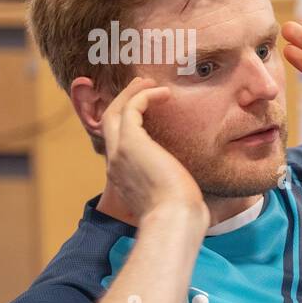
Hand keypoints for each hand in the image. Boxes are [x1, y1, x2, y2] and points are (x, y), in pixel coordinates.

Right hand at [100, 77, 206, 225]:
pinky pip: (131, 108)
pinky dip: (144, 96)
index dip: (127, 125)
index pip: (117, 144)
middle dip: (122, 102)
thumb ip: (174, 190)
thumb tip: (192, 195)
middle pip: (109, 122)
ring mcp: (120, 152)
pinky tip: (164, 92)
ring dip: (130, 94)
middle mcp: (116, 164)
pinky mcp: (131, 143)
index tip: (143, 113)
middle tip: (140, 87)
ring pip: (115, 112)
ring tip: (148, 82)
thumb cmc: (181, 216)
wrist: (174, 220)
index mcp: (124, 177)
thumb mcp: (173, 199)